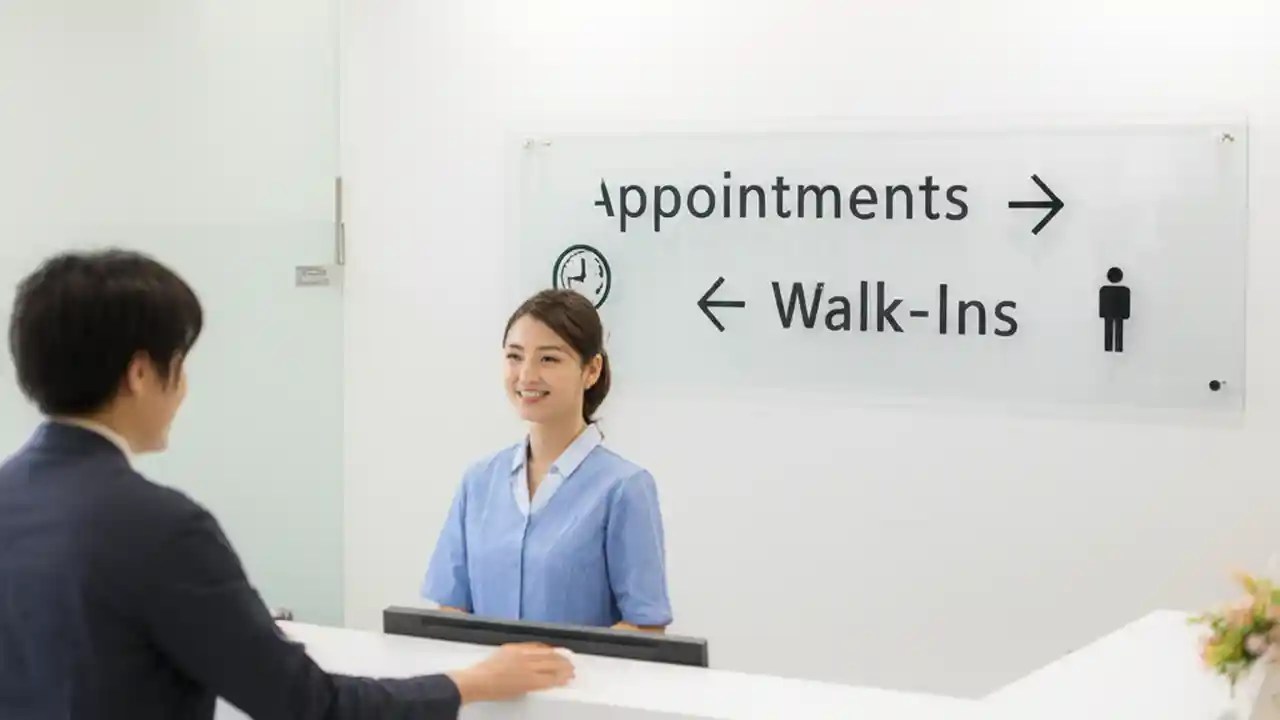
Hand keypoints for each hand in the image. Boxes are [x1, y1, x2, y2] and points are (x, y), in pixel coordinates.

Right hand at [447, 643, 573, 703]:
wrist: (477, 681)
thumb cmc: (484, 671)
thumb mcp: (501, 654)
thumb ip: (516, 654)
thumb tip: (529, 659)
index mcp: (517, 648)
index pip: (540, 647)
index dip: (552, 651)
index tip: (558, 654)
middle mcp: (524, 655)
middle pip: (549, 655)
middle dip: (561, 659)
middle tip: (570, 663)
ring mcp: (527, 668)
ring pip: (552, 666)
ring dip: (563, 669)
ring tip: (570, 672)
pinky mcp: (528, 681)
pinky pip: (548, 680)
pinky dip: (558, 680)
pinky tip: (564, 680)